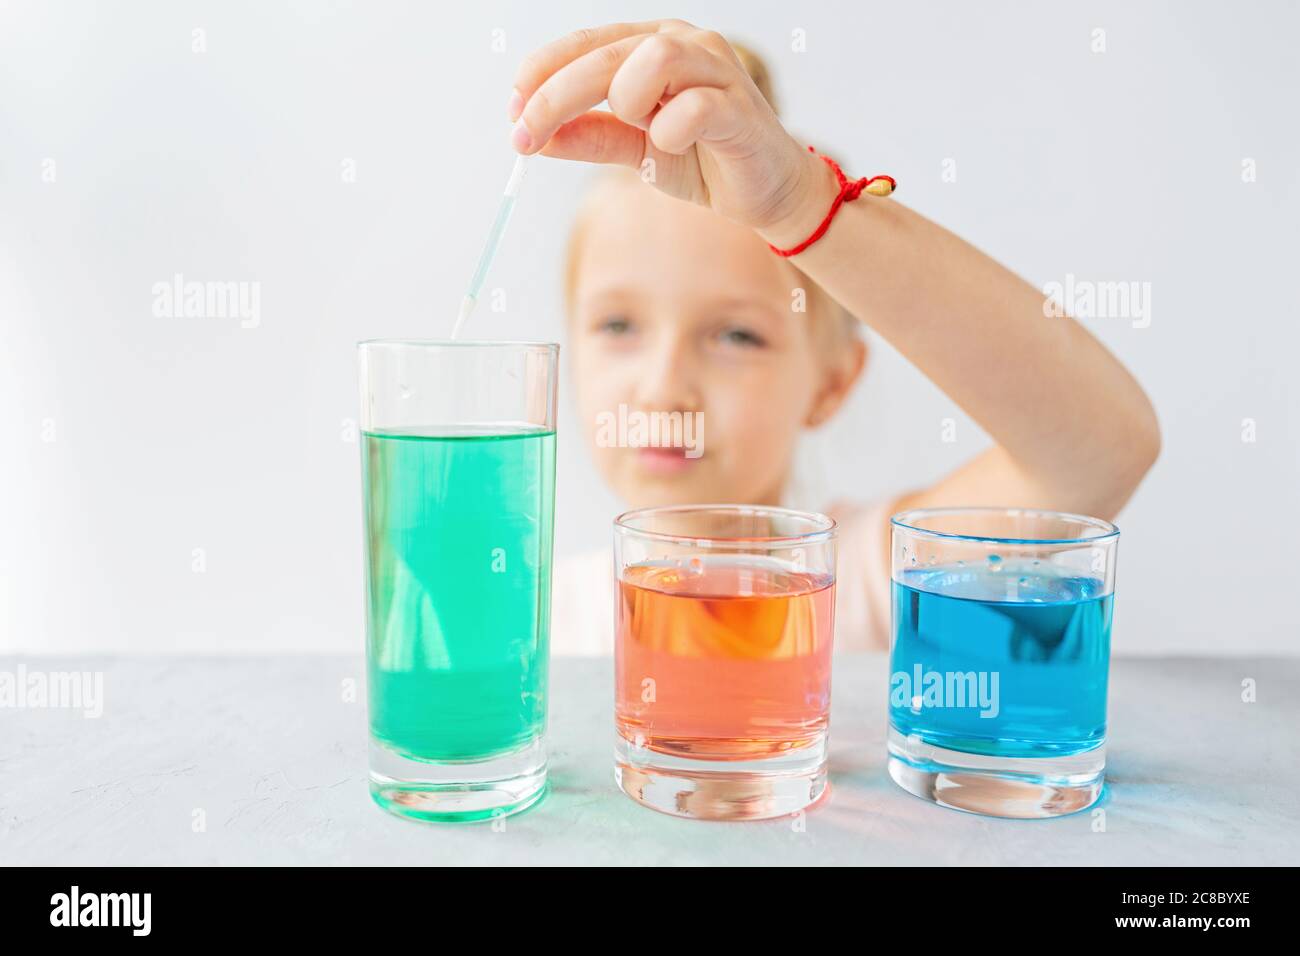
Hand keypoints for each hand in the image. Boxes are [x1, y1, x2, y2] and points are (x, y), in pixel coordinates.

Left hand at [508, 19, 830, 239]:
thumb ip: (590, 137)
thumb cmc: (703, 161)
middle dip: (556, 95)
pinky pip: (693, 108)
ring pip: (652, 58)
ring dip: (624, 98)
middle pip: (606, 53)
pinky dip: (669, 131)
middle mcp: (684, 43)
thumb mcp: (633, 151)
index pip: (587, 44)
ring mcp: (716, 69)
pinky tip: (672, 147)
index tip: (512, 111)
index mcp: (652, 45)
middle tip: (524, 136)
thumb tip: (534, 137)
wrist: (767, 194)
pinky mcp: (740, 107)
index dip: (543, 73)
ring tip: (636, 129)